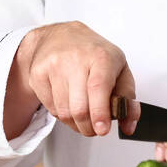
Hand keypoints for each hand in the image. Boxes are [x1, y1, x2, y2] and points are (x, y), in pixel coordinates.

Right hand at [15, 21, 140, 137]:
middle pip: (79, 107)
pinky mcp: (38, 74)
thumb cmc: (93, 54)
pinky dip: (61, 115)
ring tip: (82, 116)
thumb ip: (128, 99)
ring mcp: (53, 65)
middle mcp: (75, 58)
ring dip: (75, 124)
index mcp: (101, 56)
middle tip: (94, 129)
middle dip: (89, 127)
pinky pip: (51, 109)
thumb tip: (129, 126)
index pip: (98, 87)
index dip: (100, 112)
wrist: (59, 36)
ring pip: (64, 112)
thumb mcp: (120, 69)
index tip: (102, 129)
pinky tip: (68, 103)